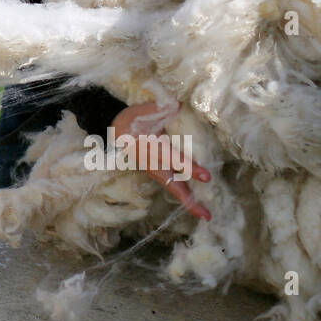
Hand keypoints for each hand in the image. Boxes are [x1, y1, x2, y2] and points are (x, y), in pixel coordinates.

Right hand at [111, 98, 211, 220]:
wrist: (114, 130)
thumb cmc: (130, 120)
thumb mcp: (141, 111)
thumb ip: (159, 108)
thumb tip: (177, 104)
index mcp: (150, 147)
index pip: (172, 159)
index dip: (189, 168)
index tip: (207, 177)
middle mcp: (153, 163)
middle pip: (173, 185)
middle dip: (189, 201)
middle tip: (206, 216)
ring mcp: (154, 170)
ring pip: (173, 187)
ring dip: (188, 202)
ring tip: (204, 215)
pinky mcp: (157, 171)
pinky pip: (171, 184)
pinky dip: (183, 194)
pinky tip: (194, 201)